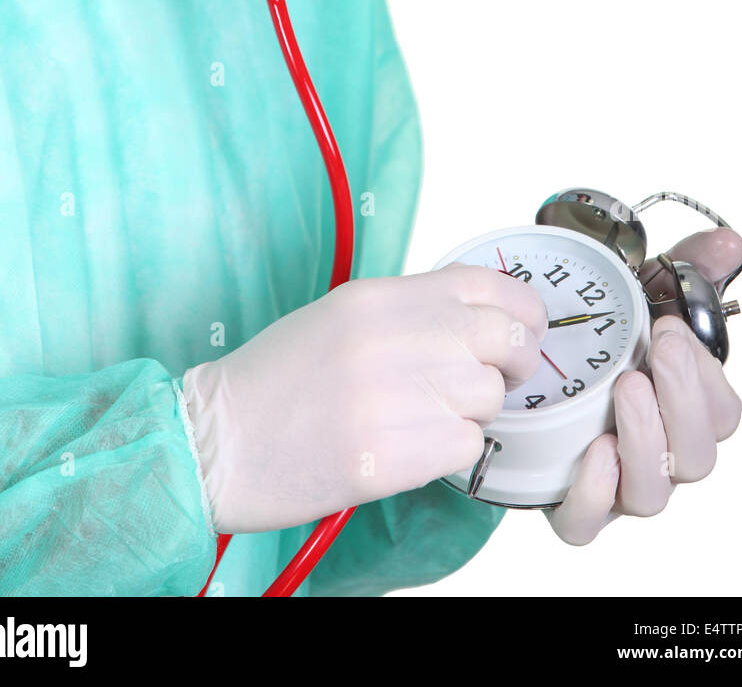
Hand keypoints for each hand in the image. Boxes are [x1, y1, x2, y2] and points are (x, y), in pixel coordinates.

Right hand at [183, 263, 546, 532]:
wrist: (219, 439)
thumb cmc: (279, 379)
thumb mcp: (343, 316)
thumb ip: (412, 310)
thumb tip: (483, 320)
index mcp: (379, 296)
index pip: (490, 285)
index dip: (522, 311)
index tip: (520, 331)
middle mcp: (393, 337)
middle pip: (506, 340)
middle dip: (512, 364)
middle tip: (491, 380)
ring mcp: (393, 396)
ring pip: (488, 398)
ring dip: (471, 412)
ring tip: (423, 417)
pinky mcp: (390, 455)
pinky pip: (464, 448)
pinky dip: (448, 452)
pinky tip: (408, 447)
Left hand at [545, 227, 741, 544]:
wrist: (535, 367)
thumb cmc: (601, 339)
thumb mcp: (642, 291)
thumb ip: (688, 267)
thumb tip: (728, 244)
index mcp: (685, 410)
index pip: (723, 413)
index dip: (706, 377)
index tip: (674, 328)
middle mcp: (660, 452)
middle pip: (697, 457)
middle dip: (682, 400)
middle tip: (656, 351)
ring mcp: (617, 482)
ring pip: (652, 495)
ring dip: (644, 439)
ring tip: (625, 388)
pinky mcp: (571, 502)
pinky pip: (587, 524)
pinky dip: (593, 493)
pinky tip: (592, 449)